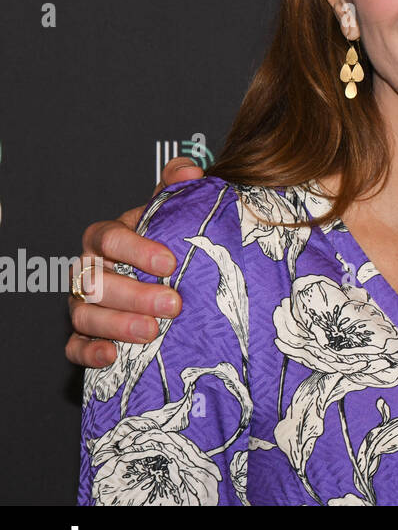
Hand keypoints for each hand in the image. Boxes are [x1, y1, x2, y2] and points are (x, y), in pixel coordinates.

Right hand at [65, 157, 205, 367]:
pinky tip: (112, 356)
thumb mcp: (172, 210)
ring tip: (152, 332)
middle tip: (173, 304)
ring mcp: (83, 303)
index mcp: (105, 237)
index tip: (169, 263)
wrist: (166, 273)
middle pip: (96, 281)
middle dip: (134, 295)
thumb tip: (190, 173)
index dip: (136, 250)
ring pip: (85, 314)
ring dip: (117, 325)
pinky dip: (89, 352)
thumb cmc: (166, 239)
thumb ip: (178, 186)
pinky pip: (76, 346)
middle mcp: (88, 269)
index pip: (109, 238)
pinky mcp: (84, 335)